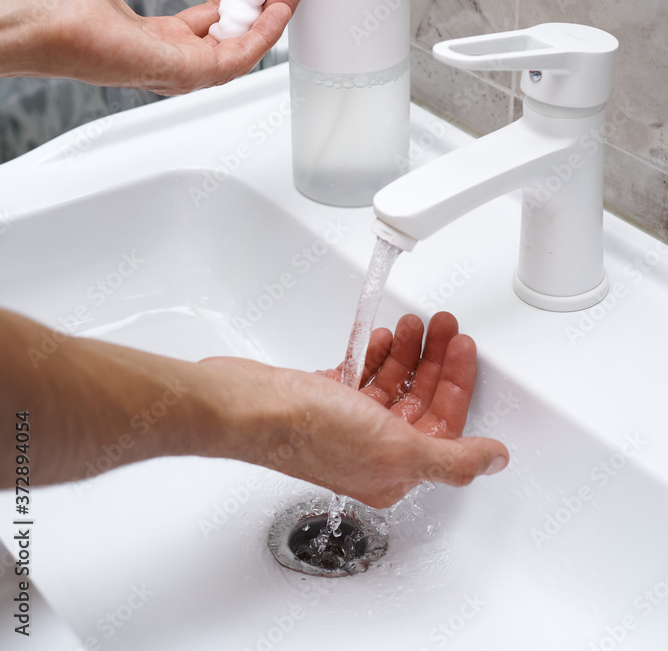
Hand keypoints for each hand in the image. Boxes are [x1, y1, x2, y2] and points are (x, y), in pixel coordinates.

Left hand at [0, 0, 303, 94]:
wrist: (34, 18)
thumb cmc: (51, 4)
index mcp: (150, 40)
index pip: (207, 26)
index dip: (237, 1)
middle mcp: (167, 59)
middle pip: (231, 38)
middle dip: (265, 7)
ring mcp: (175, 69)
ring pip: (242, 51)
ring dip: (273, 19)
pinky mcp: (182, 73)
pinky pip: (237, 58)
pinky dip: (263, 33)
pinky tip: (281, 7)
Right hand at [196, 312, 508, 507]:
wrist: (247, 407)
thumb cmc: (307, 430)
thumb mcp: (395, 448)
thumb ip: (451, 457)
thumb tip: (495, 461)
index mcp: (393, 470)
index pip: (443, 423)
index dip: (457, 382)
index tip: (464, 346)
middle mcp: (371, 450)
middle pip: (419, 399)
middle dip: (434, 359)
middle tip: (444, 325)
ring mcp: (345, 423)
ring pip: (392, 383)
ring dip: (407, 352)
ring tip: (413, 325)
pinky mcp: (322, 398)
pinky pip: (362, 373)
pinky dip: (375, 354)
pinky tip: (379, 338)